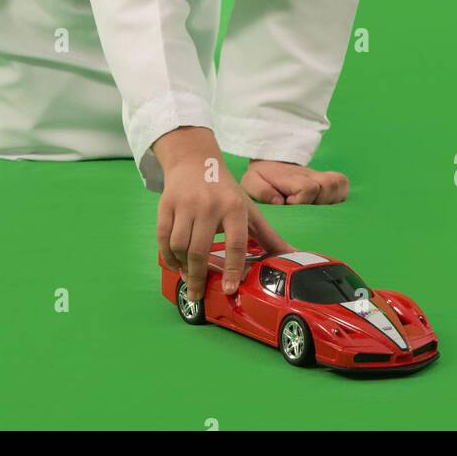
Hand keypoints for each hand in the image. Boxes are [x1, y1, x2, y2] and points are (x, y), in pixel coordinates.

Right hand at [152, 127, 293, 302]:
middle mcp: (210, 206)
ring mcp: (186, 204)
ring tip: (187, 276)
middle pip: (200, 250)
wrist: (195, 161)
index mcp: (234, 208)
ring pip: (179, 246)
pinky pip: (163, 237)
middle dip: (197, 277)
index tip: (230, 290)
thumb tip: (293, 255)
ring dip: (182, 267)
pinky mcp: (167, 204)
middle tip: (197, 295)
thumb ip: (268, 236)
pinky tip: (175, 264)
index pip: (235, 244)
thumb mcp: (249, 209)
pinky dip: (167, 256)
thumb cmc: (225, 191)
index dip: (233, 270)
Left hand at [242, 159, 348, 204]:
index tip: (289, 203)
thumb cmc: (262, 177)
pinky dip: (340, 194)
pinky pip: (343, 184)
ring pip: (338, 185)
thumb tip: (280, 202)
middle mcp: (310, 175)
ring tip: (315, 205)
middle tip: (304, 206)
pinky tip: (326, 202)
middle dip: (318, 201)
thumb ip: (262, 191)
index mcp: (292, 177)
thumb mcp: (252, 182)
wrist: (271, 162)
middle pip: (328, 187)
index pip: (309, 188)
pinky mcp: (329, 180)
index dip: (301, 201)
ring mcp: (322, 177)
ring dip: (330, 198)